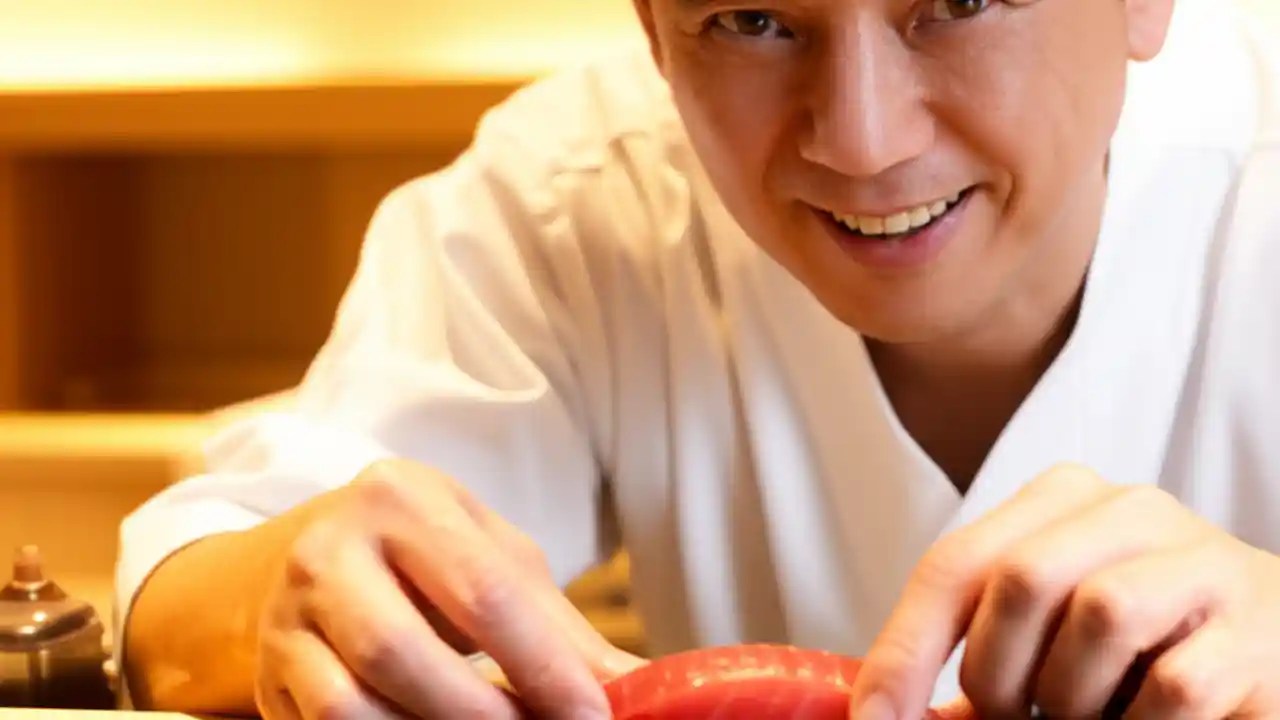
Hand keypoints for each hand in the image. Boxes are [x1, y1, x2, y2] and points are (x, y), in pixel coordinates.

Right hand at [254, 458, 642, 719]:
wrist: (303, 555)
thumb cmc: (422, 557)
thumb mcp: (491, 559)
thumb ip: (559, 627)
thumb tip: (640, 689)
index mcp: (402, 500)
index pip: (481, 591)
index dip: (543, 665)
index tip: (592, 714)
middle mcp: (331, 550)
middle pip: (399, 652)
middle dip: (483, 714)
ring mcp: (289, 616)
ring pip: (347, 705)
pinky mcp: (269, 676)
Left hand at [847, 463, 1279, 718]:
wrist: (1270, 643)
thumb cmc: (1137, 643)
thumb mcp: (1047, 632)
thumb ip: (980, 653)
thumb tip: (886, 711)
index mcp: (1061, 500)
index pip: (955, 564)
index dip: (903, 648)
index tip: (873, 717)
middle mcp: (1130, 510)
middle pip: (1020, 580)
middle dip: (995, 672)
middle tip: (1012, 715)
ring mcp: (1201, 560)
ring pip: (1100, 615)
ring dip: (1072, 696)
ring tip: (1084, 712)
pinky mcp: (1256, 626)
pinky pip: (1173, 684)